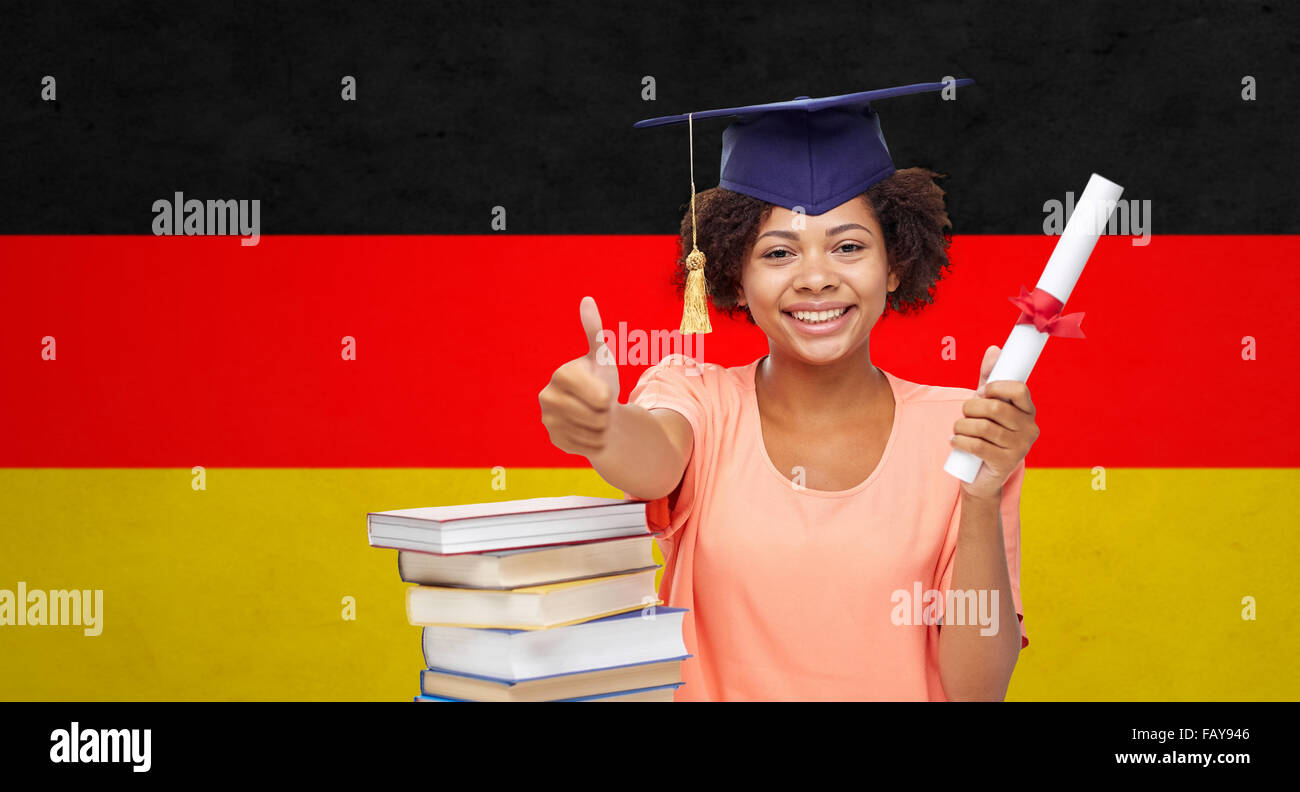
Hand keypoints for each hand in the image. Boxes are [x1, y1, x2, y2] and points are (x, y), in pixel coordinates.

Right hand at [538, 296, 621, 455]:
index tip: (603, 392)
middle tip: (599, 406)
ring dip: (603, 428)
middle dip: (606, 413)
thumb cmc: (600, 381)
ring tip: (595, 418)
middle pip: (598, 415)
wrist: (597, 412)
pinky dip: (597, 442)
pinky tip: (589, 432)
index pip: (600, 397)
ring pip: (595, 433)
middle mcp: (548, 397)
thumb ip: (594, 330)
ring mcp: (549, 421)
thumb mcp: (601, 357)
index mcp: (561, 375)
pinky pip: (591, 447)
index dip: (608, 397)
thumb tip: (586, 300)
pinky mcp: (555, 440)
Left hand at [950, 345, 1039, 499]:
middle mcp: (1029, 429)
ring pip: (984, 427)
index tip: (982, 391)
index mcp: (1028, 411)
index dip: (997, 387)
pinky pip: (978, 446)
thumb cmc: (985, 434)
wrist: (981, 476)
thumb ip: (989, 378)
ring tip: (958, 430)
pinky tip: (955, 442)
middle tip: (964, 413)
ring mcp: (1020, 448)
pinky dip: (960, 441)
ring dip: (962, 426)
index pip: (1019, 390)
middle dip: (971, 407)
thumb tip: (994, 350)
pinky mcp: (1005, 463)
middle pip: (995, 408)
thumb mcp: (986, 405)